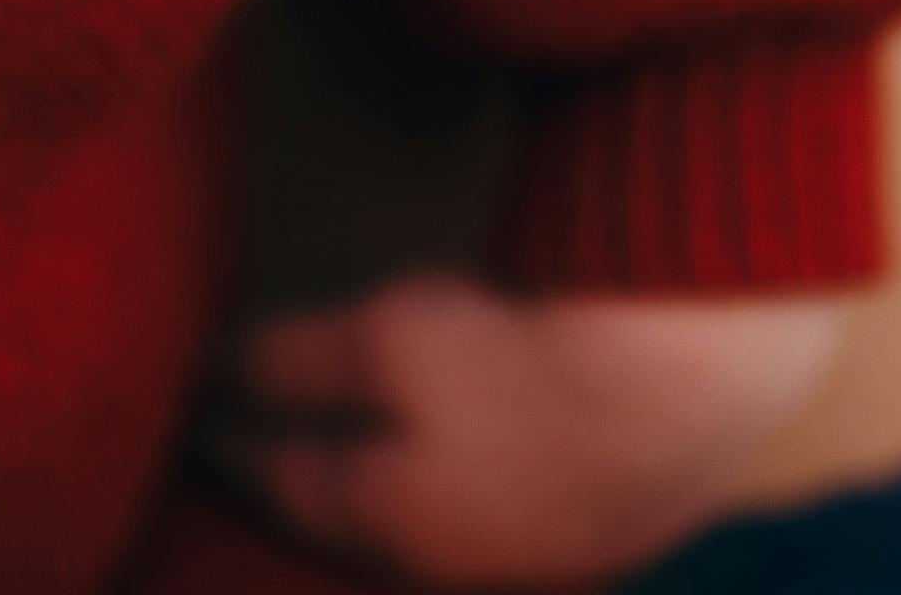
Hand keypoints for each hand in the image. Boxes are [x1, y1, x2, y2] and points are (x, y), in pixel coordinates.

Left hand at [209, 277, 850, 583]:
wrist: (705, 367)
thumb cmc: (525, 356)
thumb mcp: (387, 340)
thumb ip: (298, 363)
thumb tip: (225, 372)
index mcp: (402, 524)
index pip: (288, 484)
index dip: (235, 443)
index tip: (195, 423)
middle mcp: (475, 559)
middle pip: (372, 525)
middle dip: (321, 490)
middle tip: (271, 453)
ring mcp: (563, 547)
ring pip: (457, 526)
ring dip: (412, 493)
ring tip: (377, 457)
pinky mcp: (638, 512)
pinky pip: (533, 502)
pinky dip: (494, 475)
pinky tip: (501, 444)